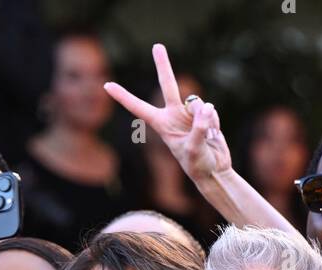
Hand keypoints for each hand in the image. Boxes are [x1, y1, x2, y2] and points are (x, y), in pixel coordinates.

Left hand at [104, 44, 232, 184]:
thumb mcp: (193, 150)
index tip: (106, 85)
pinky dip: (214, 122)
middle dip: (163, 65)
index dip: (123, 97)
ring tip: (207, 134)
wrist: (215, 172)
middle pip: (168, 85)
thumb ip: (198, 127)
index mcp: (162, 125)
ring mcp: (190, 114)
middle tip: (157, 46)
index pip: (139, 108)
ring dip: (203, 116)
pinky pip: (211, 110)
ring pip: (196, 101)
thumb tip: (206, 106)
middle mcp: (174, 115)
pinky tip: (213, 135)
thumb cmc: (198, 165)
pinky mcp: (205, 115)